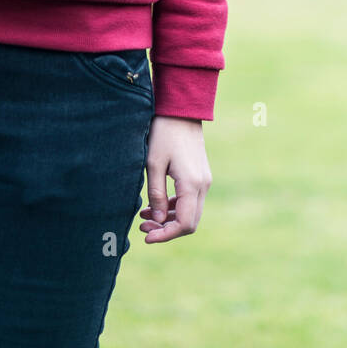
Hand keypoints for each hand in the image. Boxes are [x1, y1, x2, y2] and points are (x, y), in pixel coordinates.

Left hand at [138, 115, 211, 242]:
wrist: (181, 110)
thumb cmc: (164, 133)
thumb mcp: (153, 163)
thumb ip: (156, 194)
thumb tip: (158, 221)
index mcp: (191, 184)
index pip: (185, 224)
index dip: (166, 235)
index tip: (147, 237)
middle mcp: (203, 185)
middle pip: (189, 222)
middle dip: (166, 229)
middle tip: (143, 228)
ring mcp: (204, 180)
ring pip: (190, 212)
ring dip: (169, 219)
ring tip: (144, 217)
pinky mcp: (200, 175)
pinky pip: (189, 200)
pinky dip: (174, 207)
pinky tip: (154, 205)